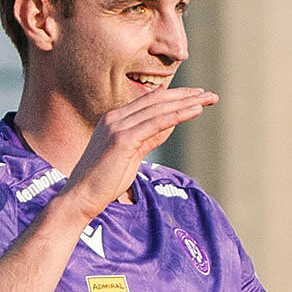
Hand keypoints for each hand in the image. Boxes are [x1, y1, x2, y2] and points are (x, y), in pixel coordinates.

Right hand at [64, 85, 218, 218]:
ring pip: (159, 108)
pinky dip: (177, 115)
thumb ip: (148, 138)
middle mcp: (115, 117)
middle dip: (186, 96)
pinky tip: (195, 110)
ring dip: (187, 102)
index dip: (175, 97)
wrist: (82, 196)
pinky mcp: (122, 139)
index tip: (197, 97)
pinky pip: (156, 123)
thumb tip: (168, 125)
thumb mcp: (132, 154)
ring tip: (209, 99)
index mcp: (116, 119)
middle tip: (210, 95)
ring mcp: (117, 126)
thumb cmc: (105, 180)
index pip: (150, 101)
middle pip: (157, 100)